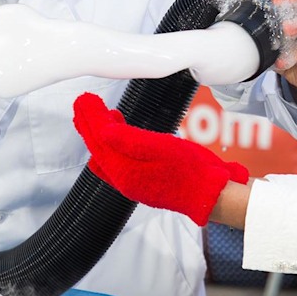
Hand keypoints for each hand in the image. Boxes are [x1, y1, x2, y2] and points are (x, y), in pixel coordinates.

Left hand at [73, 92, 247, 225]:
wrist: (212, 196)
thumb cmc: (192, 171)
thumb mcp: (161, 148)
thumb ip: (130, 141)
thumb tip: (103, 132)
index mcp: (125, 172)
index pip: (99, 140)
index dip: (90, 118)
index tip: (84, 99)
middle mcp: (125, 180)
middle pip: (100, 148)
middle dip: (90, 125)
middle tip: (84, 103)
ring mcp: (134, 183)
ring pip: (109, 155)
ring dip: (102, 135)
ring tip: (101, 115)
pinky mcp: (145, 182)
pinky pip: (120, 162)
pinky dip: (116, 146)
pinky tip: (122, 136)